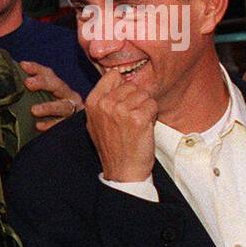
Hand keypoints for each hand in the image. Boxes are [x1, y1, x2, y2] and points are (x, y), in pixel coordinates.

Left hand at [20, 60, 83, 131]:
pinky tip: (39, 126)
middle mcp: (68, 96)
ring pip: (63, 106)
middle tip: (28, 83)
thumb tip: (13, 78)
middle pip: (57, 85)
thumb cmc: (54, 110)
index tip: (23, 66)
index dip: (36, 68)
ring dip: (48, 107)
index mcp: (59, 87)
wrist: (75, 130)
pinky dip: (51, 124)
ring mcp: (71, 110)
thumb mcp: (45, 97)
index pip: (48, 74)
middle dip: (43, 83)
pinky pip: (61, 124)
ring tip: (34, 110)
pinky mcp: (71, 124)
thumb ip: (32, 89)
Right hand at [85, 68, 157, 182]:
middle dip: (135, 99)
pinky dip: (152, 115)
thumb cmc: (112, 147)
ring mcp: (121, 110)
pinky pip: (152, 104)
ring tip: (136, 124)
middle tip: (130, 118)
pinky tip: (143, 128)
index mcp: (93, 102)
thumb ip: (103, 100)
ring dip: (145, 107)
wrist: (122, 170)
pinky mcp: (138, 118)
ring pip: (144, 94)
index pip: (113, 75)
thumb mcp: (96, 122)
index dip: (122, 86)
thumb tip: (116, 78)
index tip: (124, 98)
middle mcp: (105, 104)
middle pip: (131, 85)